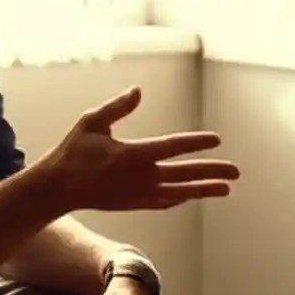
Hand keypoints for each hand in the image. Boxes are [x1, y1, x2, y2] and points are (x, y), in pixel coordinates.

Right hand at [44, 87, 239, 211]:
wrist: (59, 188)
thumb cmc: (74, 152)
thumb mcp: (92, 122)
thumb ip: (117, 107)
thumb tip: (138, 90)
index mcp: (133, 154)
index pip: (173, 147)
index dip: (196, 143)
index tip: (217, 140)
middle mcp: (141, 177)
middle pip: (185, 174)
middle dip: (212, 172)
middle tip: (236, 172)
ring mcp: (139, 194)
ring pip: (180, 192)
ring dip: (204, 190)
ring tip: (226, 189)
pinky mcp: (135, 204)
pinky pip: (165, 202)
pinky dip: (182, 197)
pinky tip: (193, 195)